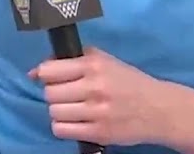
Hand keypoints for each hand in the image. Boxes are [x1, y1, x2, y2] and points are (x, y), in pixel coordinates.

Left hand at [30, 47, 165, 146]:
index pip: (49, 71)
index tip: (55, 79)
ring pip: (54, 112)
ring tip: (74, 109)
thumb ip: (70, 61)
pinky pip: (62, 130)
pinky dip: (64, 127)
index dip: (48, 75)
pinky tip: (75, 122)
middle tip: (68, 96)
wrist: (160, 110)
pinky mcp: (100, 133)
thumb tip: (34, 72)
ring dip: (59, 111)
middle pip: (49, 93)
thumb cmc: (129, 82)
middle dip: (55, 94)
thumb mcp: (104, 61)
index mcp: (93, 66)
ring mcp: (97, 112)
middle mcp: (94, 87)